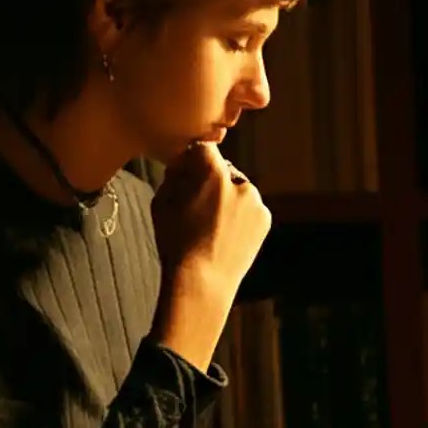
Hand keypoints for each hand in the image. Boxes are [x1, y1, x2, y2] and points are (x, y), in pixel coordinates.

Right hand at [148, 143, 271, 369]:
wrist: (203, 281)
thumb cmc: (175, 242)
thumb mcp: (162, 201)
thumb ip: (175, 174)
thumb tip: (184, 163)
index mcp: (211, 172)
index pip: (203, 147)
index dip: (193, 157)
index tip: (187, 169)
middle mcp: (239, 181)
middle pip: (223, 169)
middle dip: (212, 179)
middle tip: (198, 203)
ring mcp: (256, 201)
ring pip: (238, 189)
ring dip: (228, 197)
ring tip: (212, 224)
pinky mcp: (265, 218)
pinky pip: (249, 208)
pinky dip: (240, 215)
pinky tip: (225, 233)